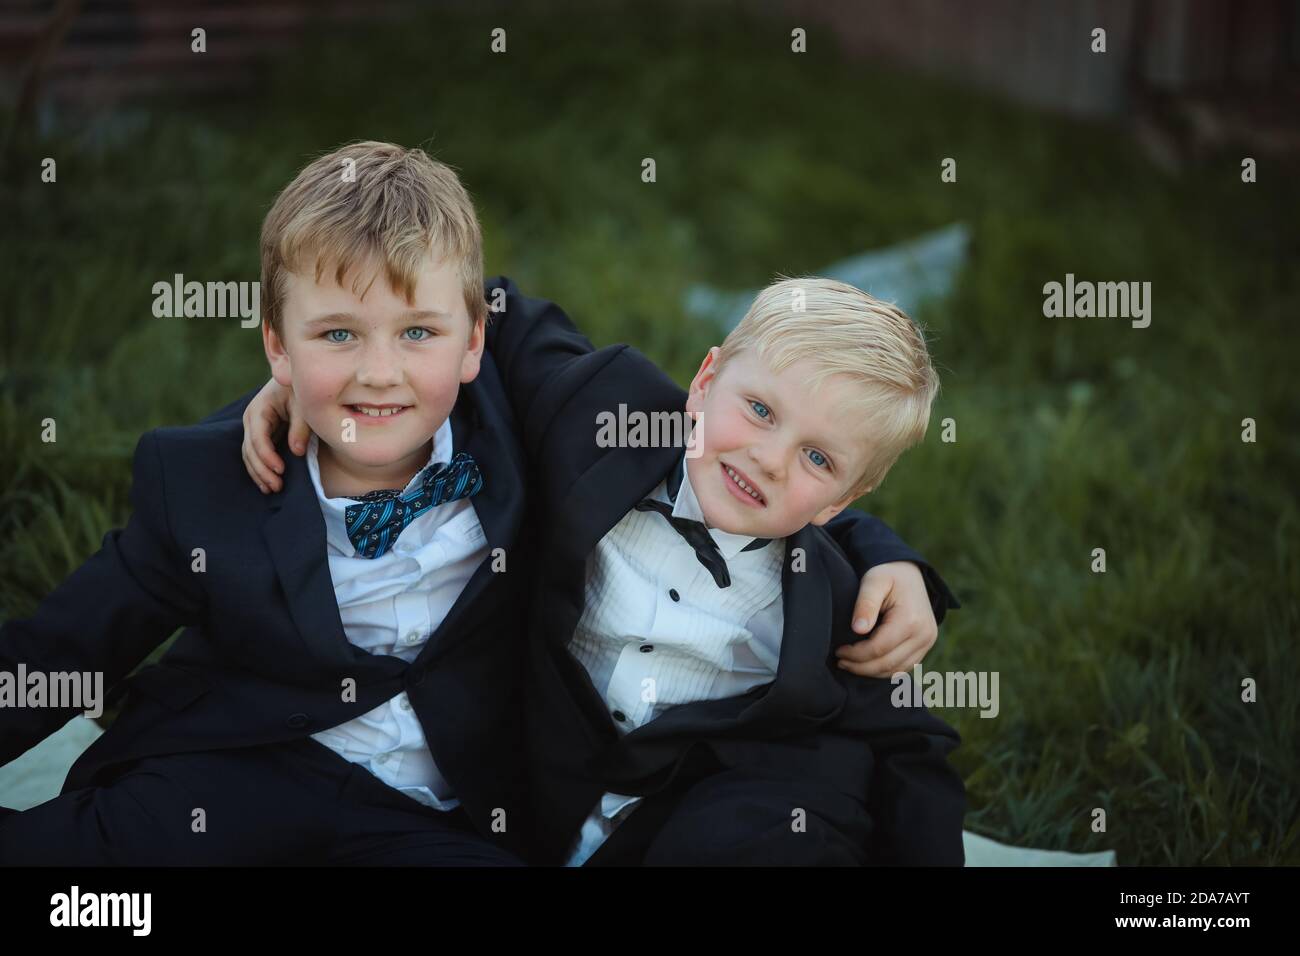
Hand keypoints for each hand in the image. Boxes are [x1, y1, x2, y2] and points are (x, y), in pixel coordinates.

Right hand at [240, 378, 308, 493]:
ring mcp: (253, 427)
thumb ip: (300, 427)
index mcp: (260, 409)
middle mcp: (251, 419)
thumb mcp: (304, 406)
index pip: (258, 438)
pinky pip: (255, 454)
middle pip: (250, 450)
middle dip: (262, 470)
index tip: (280, 470)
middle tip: (277, 487)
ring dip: (259, 474)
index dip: (267, 456)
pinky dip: (260, 469)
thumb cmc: (301, 391)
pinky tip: (267, 483)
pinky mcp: (260, 434)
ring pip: (249, 455)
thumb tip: (297, 451)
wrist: (297, 380)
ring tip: (272, 490)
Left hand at [835, 561, 937, 677]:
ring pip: (895, 670)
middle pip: (887, 664)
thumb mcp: (873, 581)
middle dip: (859, 667)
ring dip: (870, 672)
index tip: (838, 651)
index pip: (878, 649)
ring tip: (850, 664)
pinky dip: (884, 670)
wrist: (910, 573)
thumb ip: (865, 603)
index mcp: (910, 619)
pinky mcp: (925, 646)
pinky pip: (903, 667)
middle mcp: (924, 635)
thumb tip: (858, 630)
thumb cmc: (888, 574)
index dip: (855, 654)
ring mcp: (927, 642)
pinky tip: (866, 664)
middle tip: (840, 661)